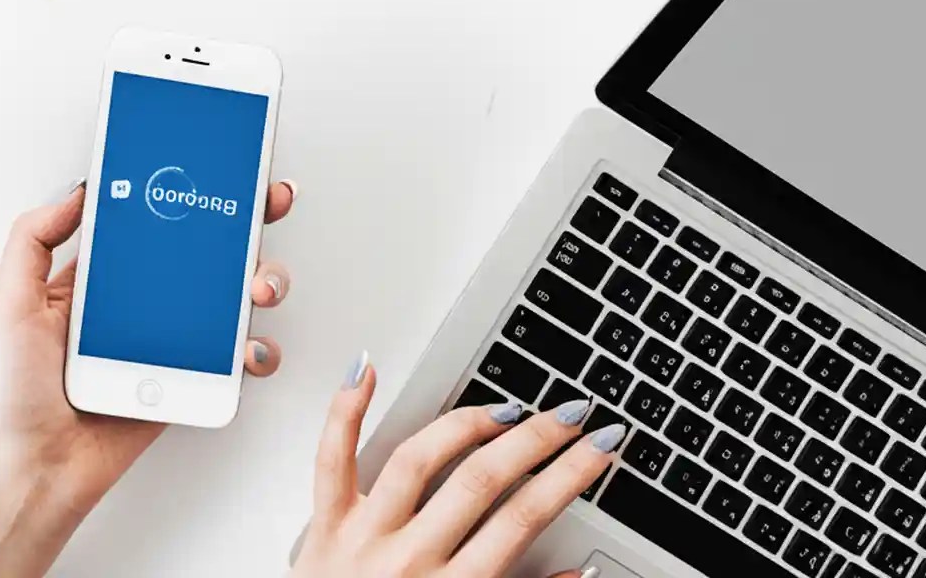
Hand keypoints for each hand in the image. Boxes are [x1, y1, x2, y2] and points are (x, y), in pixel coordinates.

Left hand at [0, 178, 296, 577]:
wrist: (37, 468)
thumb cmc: (14, 395)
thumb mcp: (8, 303)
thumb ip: (33, 238)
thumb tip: (78, 190)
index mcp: (102, 277)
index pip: (156, 221)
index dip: (191, 193)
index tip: (222, 169)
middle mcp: (144, 302)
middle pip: (210, 250)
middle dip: (248, 223)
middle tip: (266, 206)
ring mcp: (173, 339)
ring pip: (236, 296)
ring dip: (263, 280)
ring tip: (257, 287)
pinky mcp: (192, 378)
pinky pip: (238, 357)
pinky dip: (257, 348)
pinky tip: (248, 347)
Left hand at [290, 355, 620, 577]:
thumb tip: (578, 572)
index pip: (525, 518)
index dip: (570, 475)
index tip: (600, 446)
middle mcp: (411, 559)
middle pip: (482, 481)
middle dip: (535, 440)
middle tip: (570, 414)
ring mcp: (365, 536)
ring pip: (419, 460)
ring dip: (465, 426)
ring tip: (504, 408)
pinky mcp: (325, 524)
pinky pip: (332, 459)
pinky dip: (345, 410)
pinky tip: (365, 369)